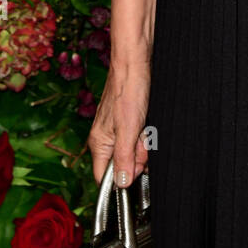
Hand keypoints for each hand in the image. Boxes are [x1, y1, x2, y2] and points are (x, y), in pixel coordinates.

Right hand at [87, 60, 150, 187]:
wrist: (136, 62)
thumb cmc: (129, 90)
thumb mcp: (128, 130)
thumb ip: (123, 158)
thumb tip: (121, 184)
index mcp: (100, 144)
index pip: (103, 177)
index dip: (122, 179)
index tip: (136, 172)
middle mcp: (106, 139)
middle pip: (125, 164)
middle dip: (139, 156)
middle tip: (143, 139)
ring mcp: (117, 129)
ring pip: (135, 150)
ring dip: (145, 142)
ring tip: (145, 126)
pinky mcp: (129, 121)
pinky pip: (141, 136)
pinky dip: (147, 131)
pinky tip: (148, 121)